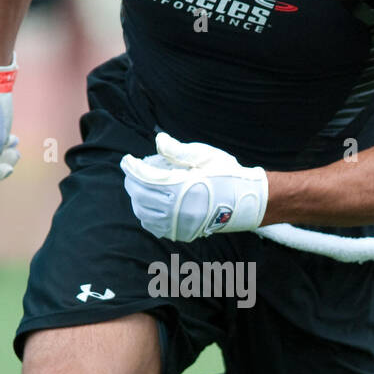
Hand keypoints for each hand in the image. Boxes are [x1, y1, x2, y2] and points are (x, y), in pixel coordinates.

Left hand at [120, 132, 267, 241]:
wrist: (246, 200)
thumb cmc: (226, 173)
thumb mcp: (204, 155)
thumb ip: (178, 150)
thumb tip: (158, 141)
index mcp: (182, 187)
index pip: (145, 178)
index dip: (132, 168)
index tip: (127, 160)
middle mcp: (178, 209)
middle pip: (140, 196)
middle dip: (133, 182)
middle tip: (133, 171)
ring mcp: (179, 224)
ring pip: (144, 213)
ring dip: (138, 199)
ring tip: (141, 186)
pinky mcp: (181, 232)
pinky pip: (154, 226)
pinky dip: (146, 215)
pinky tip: (149, 204)